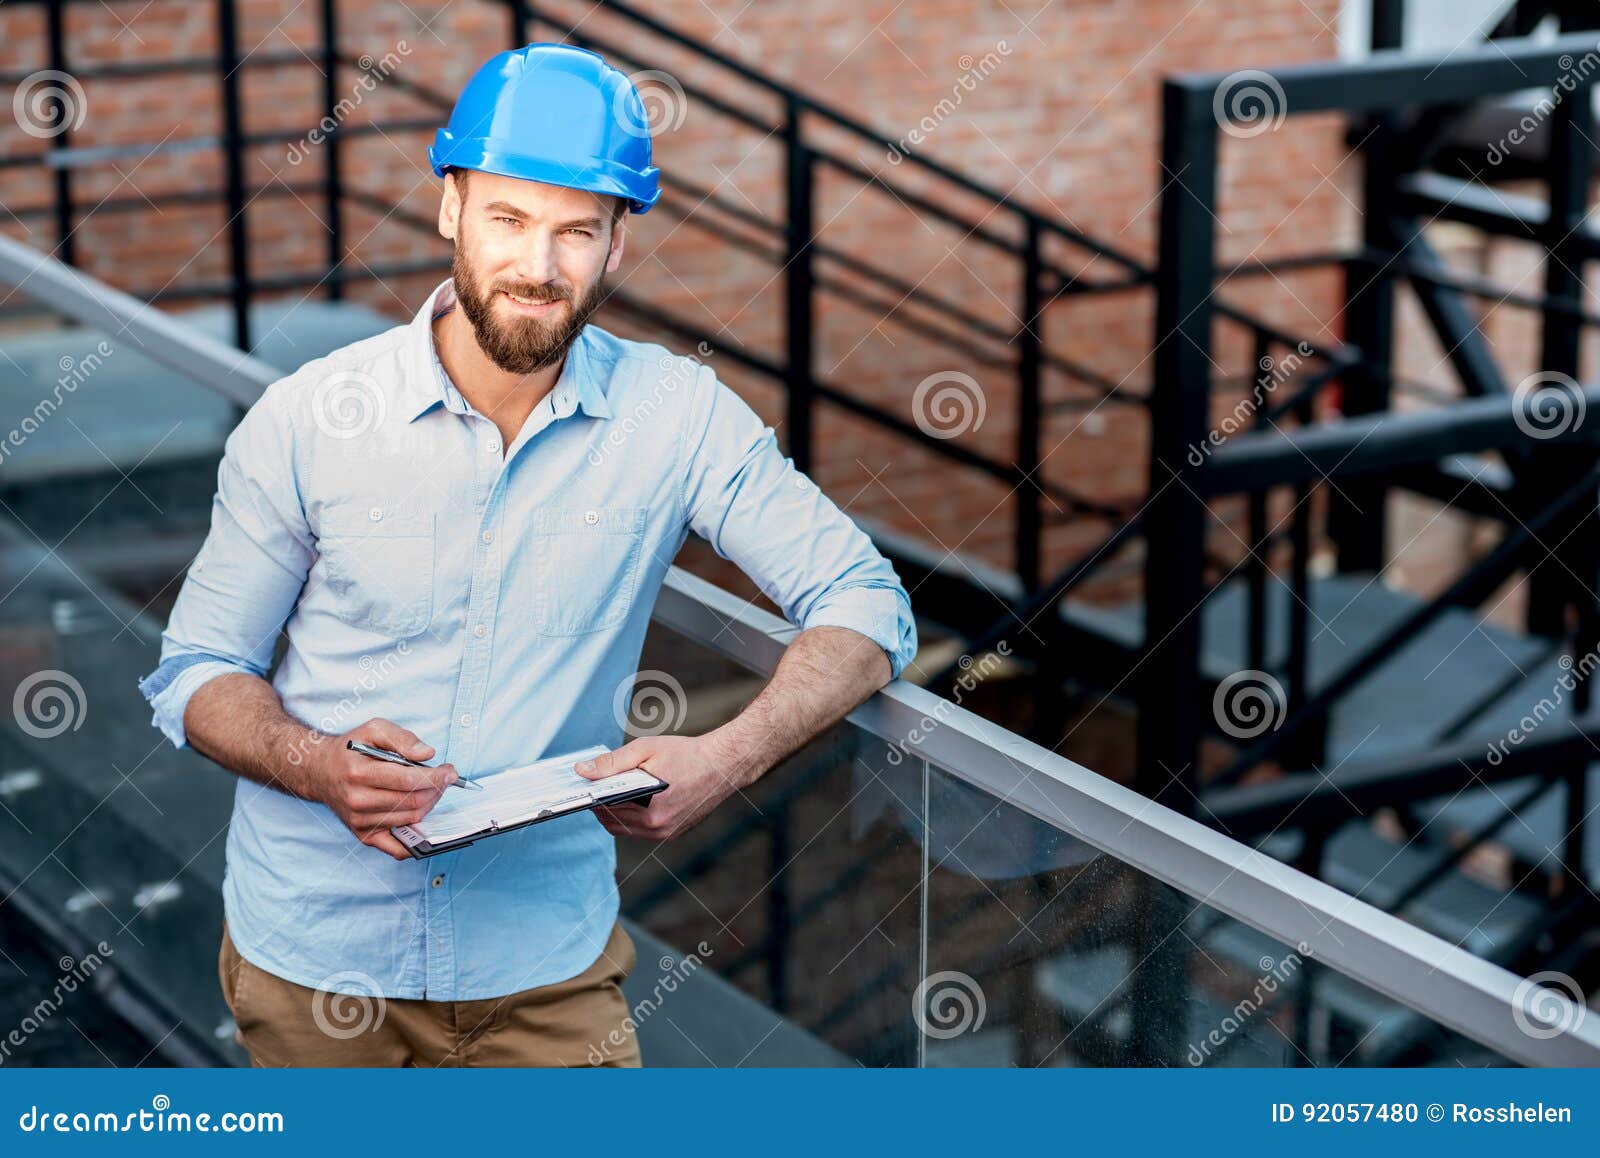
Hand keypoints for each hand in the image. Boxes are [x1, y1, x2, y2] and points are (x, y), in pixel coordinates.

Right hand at [311, 718, 458, 859]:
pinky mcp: (364, 835)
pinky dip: (416, 839)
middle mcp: (358, 800)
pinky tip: (425, 821)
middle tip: (444, 778)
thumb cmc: (350, 749)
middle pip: (413, 802)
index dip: (436, 777)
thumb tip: (427, 754)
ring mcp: (360, 822)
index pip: (409, 780)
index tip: (450, 771)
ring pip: (411, 819)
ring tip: (431, 789)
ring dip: (430, 805)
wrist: (321, 772)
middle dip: (437, 790)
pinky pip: (397, 848)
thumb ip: (402, 738)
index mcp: (359, 773)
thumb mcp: (373, 729)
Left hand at [575, 733, 752, 841]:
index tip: (582, 788)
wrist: (726, 763)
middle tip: (595, 786)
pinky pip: (645, 828)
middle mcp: (660, 830)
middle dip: (602, 806)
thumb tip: (581, 771)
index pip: (607, 814)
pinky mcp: (676, 831)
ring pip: (629, 829)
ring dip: (617, 812)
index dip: (592, 801)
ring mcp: (669, 833)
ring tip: (612, 789)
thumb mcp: (645, 751)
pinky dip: (634, 815)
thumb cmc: (688, 754)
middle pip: (616, 824)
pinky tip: (633, 795)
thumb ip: (612, 763)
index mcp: (651, 814)